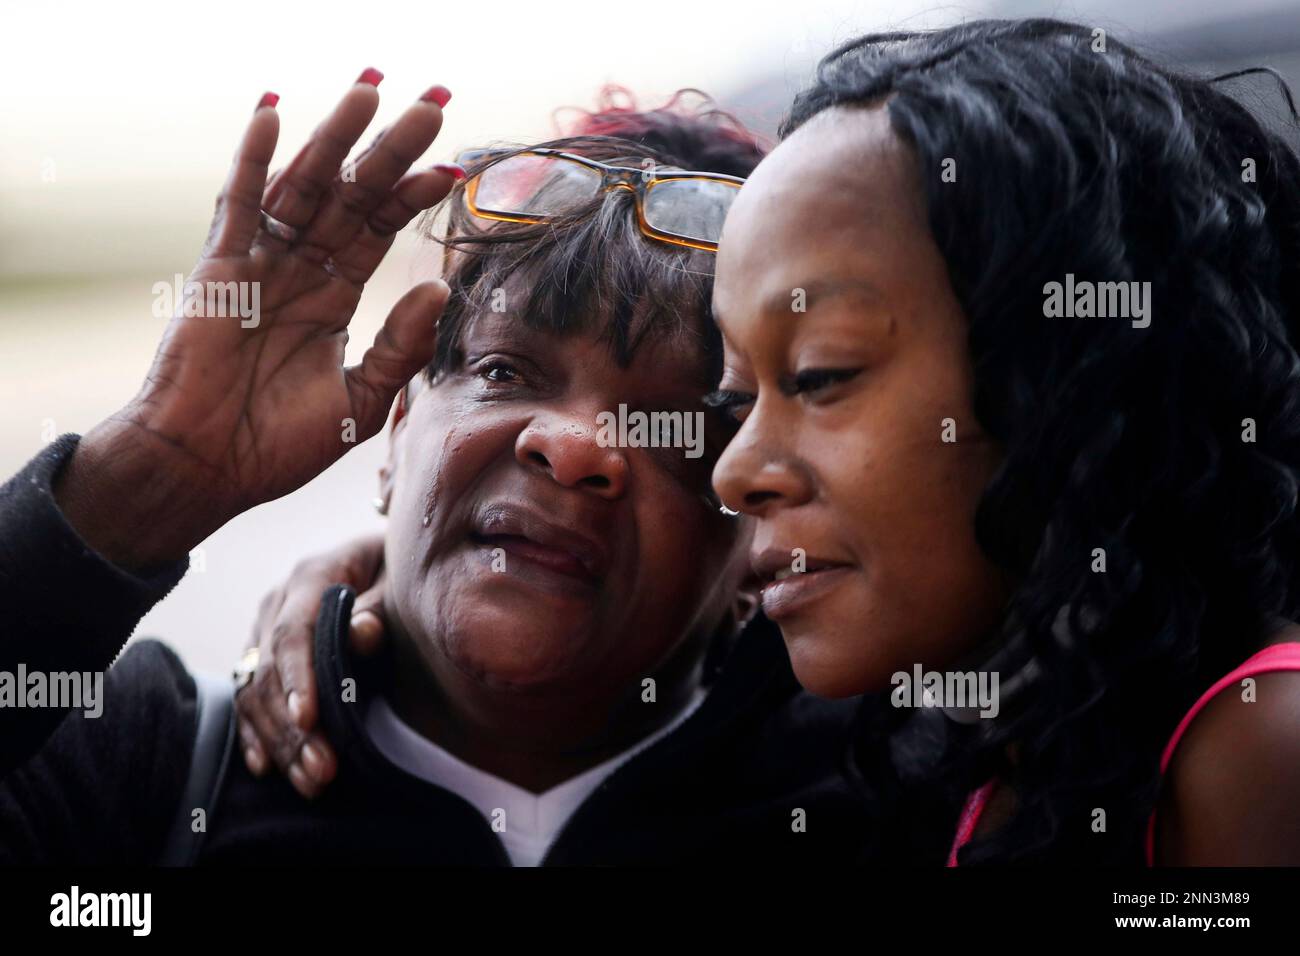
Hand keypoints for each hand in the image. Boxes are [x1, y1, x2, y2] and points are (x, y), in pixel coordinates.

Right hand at [57, 73, 456, 570]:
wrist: (208, 469)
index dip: (415, 196)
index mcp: (332, 297)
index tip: (456, 167)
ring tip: (371, 90)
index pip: (381, 229)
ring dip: (336, 137)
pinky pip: (237, 204)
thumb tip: (440, 290)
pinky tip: (274, 114)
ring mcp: (260, 263)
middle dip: (392, 149)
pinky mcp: (219, 268)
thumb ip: (400, 347)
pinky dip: (253, 160)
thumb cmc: (276, 445)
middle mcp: (300, 270)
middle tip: (433, 102)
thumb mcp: (361, 399)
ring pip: (304, 185)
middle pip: (353, 194)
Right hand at [235, 534, 387, 797]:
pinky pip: (246, 695)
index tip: (309, 721)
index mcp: (312, 575)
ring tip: (310, 782)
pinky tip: (266, 767)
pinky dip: (254, 733)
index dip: (298, 679)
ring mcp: (264, 626)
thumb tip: (360, 634)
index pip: (293, 632)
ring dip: (279, 741)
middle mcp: (277, 600)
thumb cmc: (396, 567)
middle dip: (292, 728)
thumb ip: (379, 607)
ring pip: (254, 690)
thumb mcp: (397, 578)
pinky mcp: (262, 650)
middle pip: (270, 671)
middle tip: (322, 771)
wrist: (383, 555)